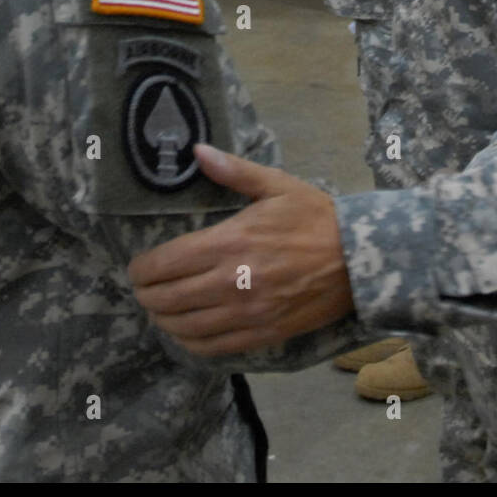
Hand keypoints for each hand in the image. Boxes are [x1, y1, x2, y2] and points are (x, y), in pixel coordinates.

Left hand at [128, 144, 354, 355]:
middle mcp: (231, 282)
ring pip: (183, 326)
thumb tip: (197, 150)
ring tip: (160, 309)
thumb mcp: (278, 186)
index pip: (165, 263)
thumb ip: (234, 171)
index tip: (137, 266)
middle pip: (167, 299)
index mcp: (231, 242)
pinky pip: (211, 346)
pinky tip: (185, 331)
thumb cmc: (316, 218)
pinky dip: (189, 341)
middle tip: (144, 287)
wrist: (359, 259)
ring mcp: (246, 313)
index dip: (141, 269)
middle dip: (146, 294)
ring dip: (162, 319)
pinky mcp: (261, 334)